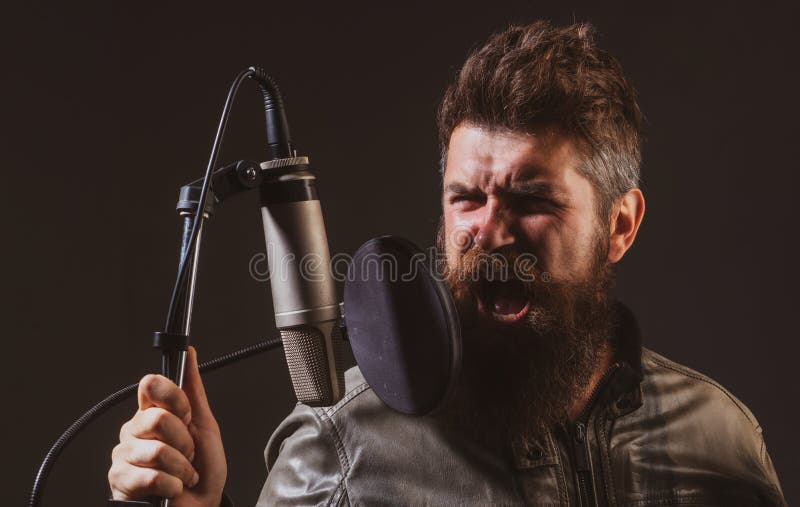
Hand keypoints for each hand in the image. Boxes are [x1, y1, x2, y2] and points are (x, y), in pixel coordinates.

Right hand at [109, 347, 226, 505]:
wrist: (201, 505)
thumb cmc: (203, 468)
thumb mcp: (204, 424)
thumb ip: (193, 389)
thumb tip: (190, 352)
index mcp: (151, 412)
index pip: (151, 384)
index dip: (175, 400)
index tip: (187, 416)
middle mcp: (133, 429)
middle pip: (157, 419)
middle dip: (184, 441)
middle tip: (188, 453)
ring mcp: (124, 454)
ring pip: (157, 450)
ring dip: (181, 467)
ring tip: (182, 473)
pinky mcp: (119, 480)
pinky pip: (152, 476)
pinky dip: (173, 485)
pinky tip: (172, 488)